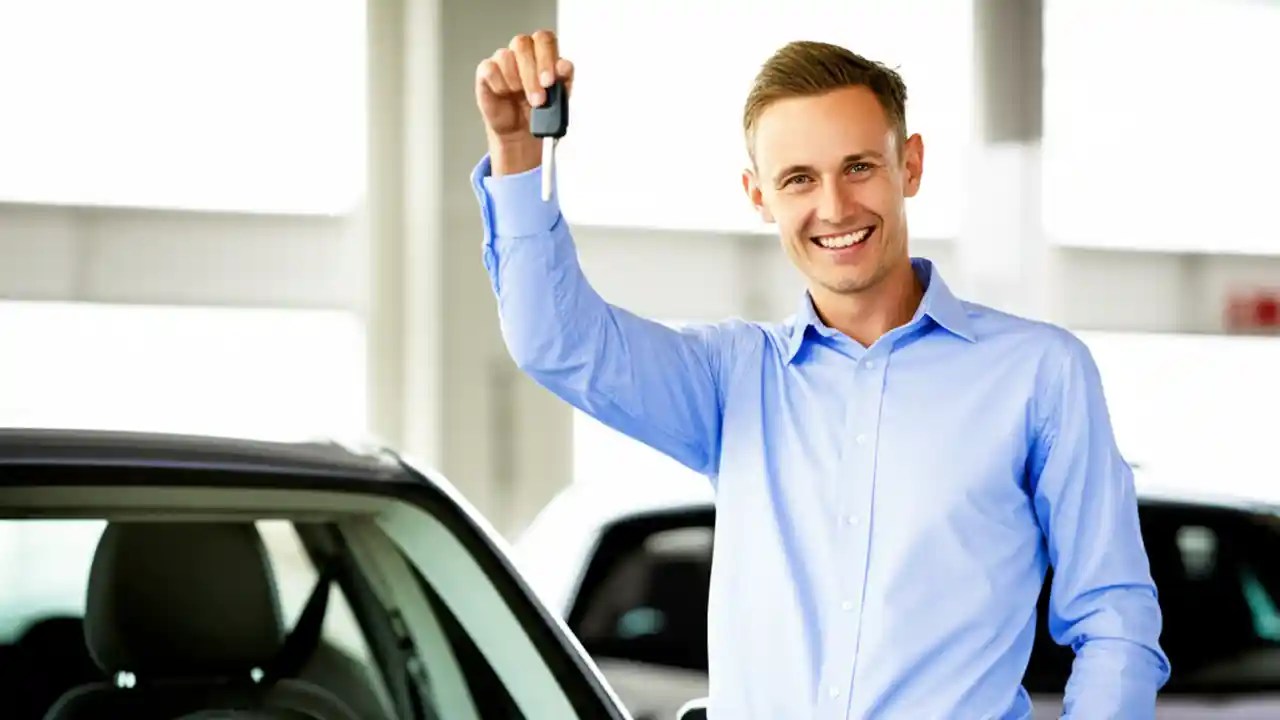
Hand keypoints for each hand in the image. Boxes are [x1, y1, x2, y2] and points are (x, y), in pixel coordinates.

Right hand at [475, 30, 574, 174]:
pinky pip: (490, 69)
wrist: (522, 131)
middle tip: (538, 98)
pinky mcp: (486, 71)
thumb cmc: (540, 109)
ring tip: (521, 99)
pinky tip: (505, 95)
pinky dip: (499, 84)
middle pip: (522, 43)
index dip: (547, 57)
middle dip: (532, 73)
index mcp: (542, 52)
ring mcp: (503, 59)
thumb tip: (564, 66)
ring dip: (516, 81)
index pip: (544, 38)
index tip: (549, 81)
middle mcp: (522, 51)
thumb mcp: (559, 96)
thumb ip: (563, 79)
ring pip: (506, 55)